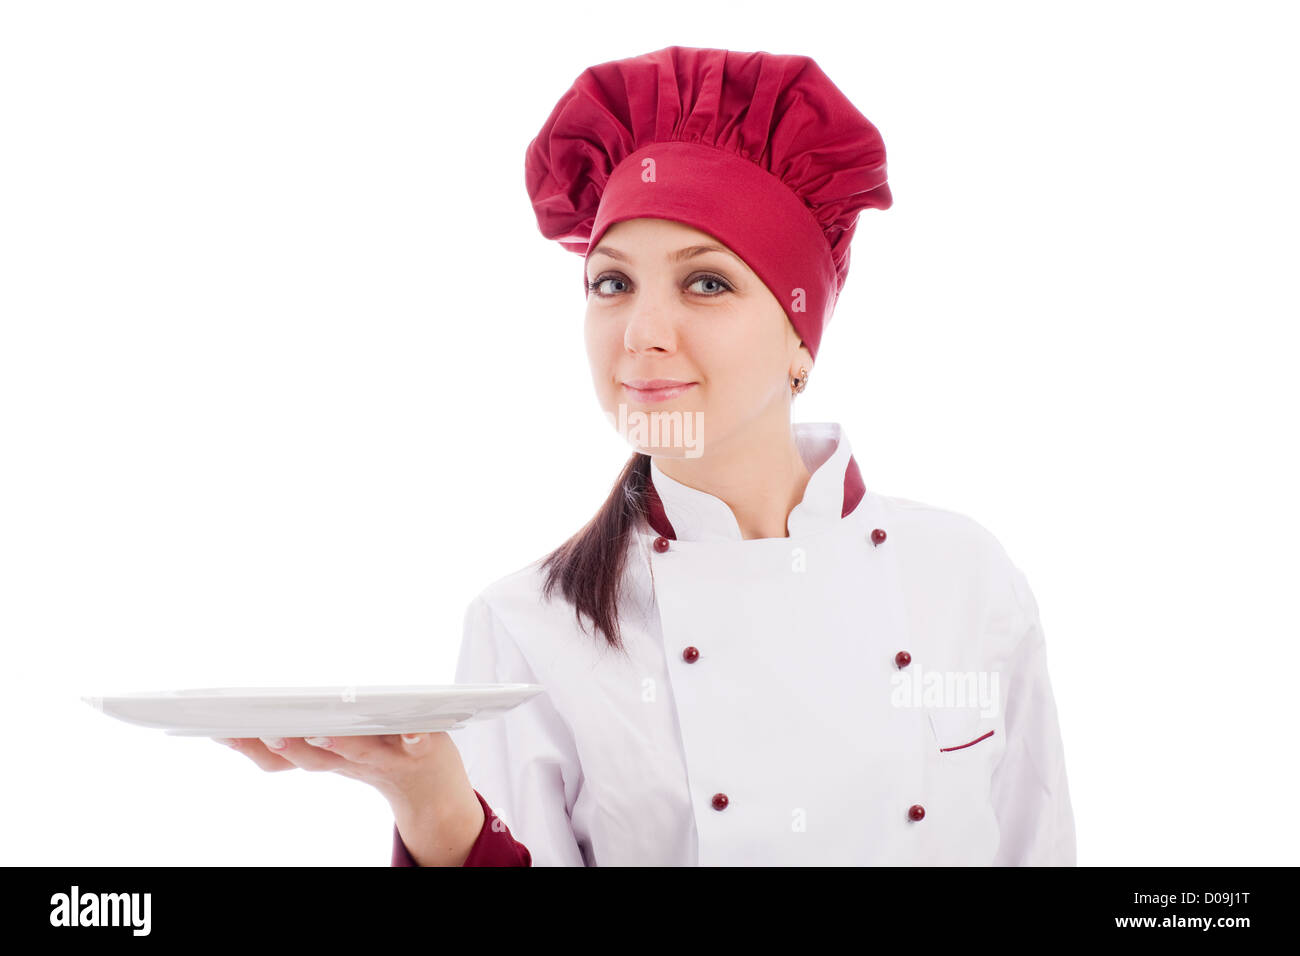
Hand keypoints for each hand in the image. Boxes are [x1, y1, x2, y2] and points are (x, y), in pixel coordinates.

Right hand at [212, 732, 476, 822]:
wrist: (427, 784)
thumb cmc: (372, 755)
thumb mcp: (326, 751)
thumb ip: (286, 743)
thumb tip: (233, 727)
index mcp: (324, 756)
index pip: (282, 757)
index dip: (252, 746)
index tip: (222, 731)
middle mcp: (351, 759)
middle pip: (315, 757)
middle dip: (291, 746)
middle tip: (271, 733)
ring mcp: (386, 754)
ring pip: (360, 751)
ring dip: (341, 744)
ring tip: (323, 732)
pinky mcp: (421, 747)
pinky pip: (418, 742)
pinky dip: (415, 736)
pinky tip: (413, 730)